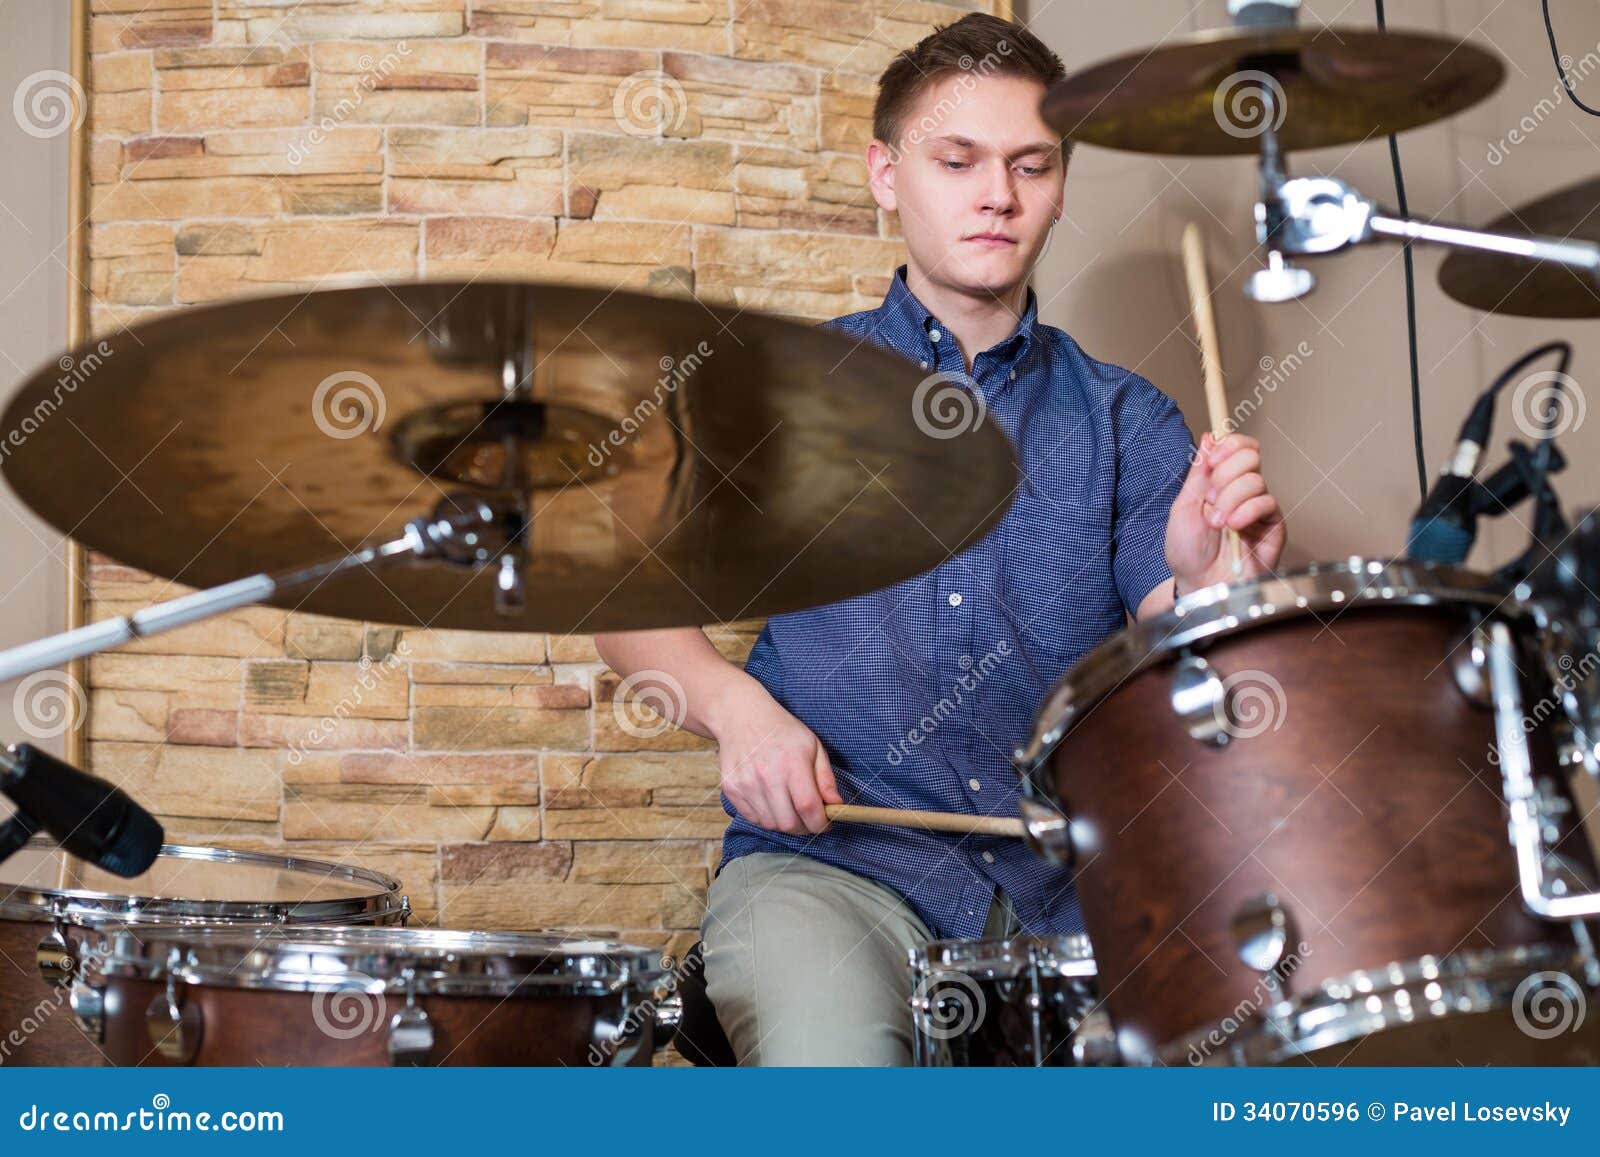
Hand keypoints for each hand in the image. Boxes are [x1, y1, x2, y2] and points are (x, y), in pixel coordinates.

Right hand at [708, 675, 842, 834]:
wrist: (741, 716)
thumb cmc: (782, 730)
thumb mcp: (813, 746)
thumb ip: (826, 778)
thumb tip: (837, 805)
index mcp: (792, 764)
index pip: (809, 808)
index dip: (821, 824)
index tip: (826, 824)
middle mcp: (767, 776)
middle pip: (789, 823)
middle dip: (804, 827)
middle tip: (808, 818)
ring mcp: (746, 784)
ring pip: (771, 824)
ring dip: (785, 823)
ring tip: (790, 808)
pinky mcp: (731, 789)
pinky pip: (753, 818)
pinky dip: (766, 818)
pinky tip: (772, 803)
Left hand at [1166, 431, 1286, 592]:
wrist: (1198, 584)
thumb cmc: (1188, 551)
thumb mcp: (1184, 506)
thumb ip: (1199, 473)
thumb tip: (1209, 437)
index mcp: (1221, 482)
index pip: (1238, 447)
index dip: (1229, 445)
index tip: (1211, 458)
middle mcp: (1243, 491)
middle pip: (1250, 455)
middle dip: (1225, 474)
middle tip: (1210, 499)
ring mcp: (1259, 507)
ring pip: (1255, 480)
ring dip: (1230, 499)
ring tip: (1216, 523)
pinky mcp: (1273, 526)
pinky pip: (1267, 503)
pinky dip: (1246, 511)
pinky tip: (1233, 527)